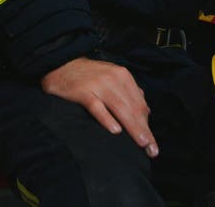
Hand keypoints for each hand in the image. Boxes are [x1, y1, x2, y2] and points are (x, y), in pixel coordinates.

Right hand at [40, 56, 158, 157]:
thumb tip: (147, 111)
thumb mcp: (113, 77)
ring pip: (119, 108)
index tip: (153, 145)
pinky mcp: (82, 91)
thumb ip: (129, 92)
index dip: (147, 125)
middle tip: (152, 150)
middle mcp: (112, 79)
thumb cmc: (89, 75)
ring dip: (132, 127)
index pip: (139, 104)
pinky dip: (107, 118)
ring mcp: (97, 85)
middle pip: (132, 108)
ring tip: (141, 143)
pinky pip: (96, 106)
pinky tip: (116, 130)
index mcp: (123, 76)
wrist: (61, 63)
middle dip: (144, 130)